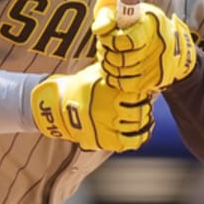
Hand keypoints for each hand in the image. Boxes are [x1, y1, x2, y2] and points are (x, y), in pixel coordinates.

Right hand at [30, 63, 153, 151]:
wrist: (59, 108)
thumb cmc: (81, 88)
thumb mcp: (95, 73)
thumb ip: (114, 71)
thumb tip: (134, 62)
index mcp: (108, 90)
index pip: (138, 93)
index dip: (142, 93)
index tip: (140, 93)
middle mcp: (109, 108)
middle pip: (140, 109)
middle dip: (144, 107)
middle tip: (142, 104)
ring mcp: (108, 125)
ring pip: (137, 125)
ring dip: (142, 120)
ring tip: (140, 116)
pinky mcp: (107, 140)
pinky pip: (132, 141)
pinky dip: (140, 135)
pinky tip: (140, 129)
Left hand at [91, 0, 197, 94]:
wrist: (171, 43)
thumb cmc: (144, 25)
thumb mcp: (128, 12)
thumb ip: (109, 17)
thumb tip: (98, 30)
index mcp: (151, 27)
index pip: (125, 41)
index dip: (109, 40)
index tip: (104, 37)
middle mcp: (156, 48)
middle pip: (121, 59)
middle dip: (105, 53)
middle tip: (103, 47)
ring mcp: (155, 67)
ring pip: (121, 72)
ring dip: (107, 65)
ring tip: (106, 56)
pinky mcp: (152, 80)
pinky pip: (125, 85)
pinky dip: (113, 78)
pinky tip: (111, 70)